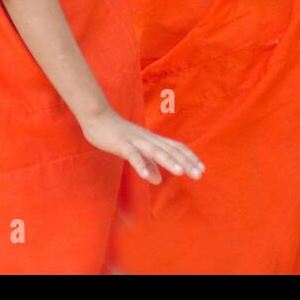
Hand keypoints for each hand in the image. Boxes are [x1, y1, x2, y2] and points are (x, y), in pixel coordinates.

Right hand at [79, 108, 204, 184]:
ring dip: (168, 161)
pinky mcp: (122, 143)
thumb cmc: (118, 135)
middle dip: (185, 162)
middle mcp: (148, 138)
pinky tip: (147, 177)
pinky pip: (133, 155)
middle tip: (199, 175)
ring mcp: (135, 140)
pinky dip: (141, 165)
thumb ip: (147, 164)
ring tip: (180, 172)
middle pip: (170, 149)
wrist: (98, 119)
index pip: (176, 147)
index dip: (189, 157)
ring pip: (155, 150)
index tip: (201, 169)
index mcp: (153, 140)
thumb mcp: (135, 151)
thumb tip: (157, 180)